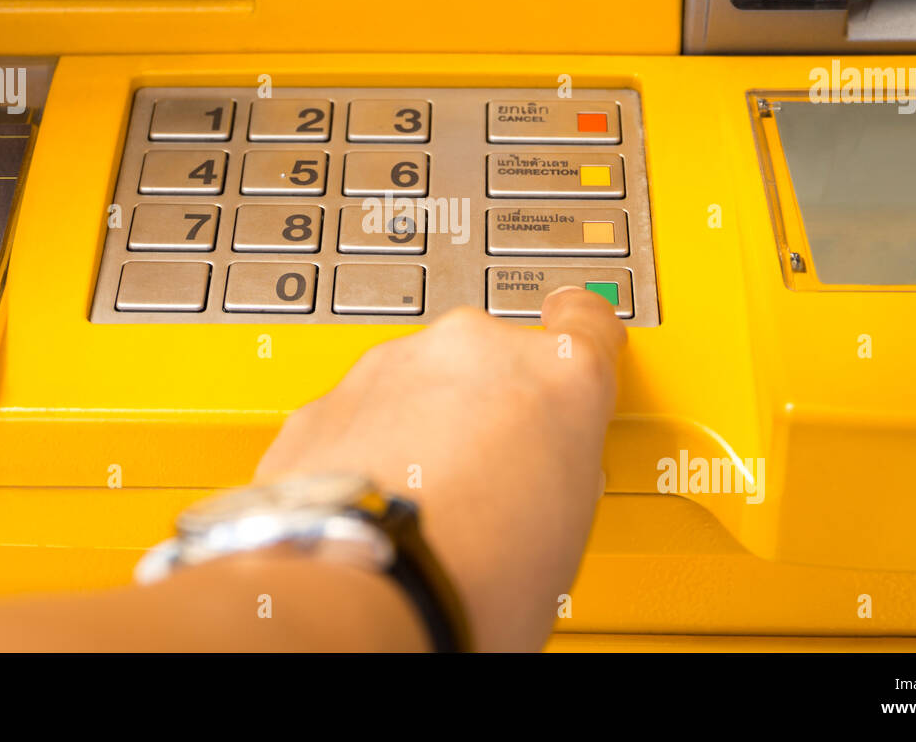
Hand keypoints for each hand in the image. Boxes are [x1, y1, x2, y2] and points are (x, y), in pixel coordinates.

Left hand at [255, 286, 627, 650]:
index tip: (570, 331)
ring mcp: (394, 365)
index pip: (586, 320)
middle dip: (488, 406)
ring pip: (420, 383)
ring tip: (423, 504)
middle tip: (489, 479)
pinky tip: (371, 504)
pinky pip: (359, 415)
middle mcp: (477, 349)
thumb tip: (539, 484)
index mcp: (562, 376)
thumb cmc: (479, 577)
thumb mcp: (568, 532)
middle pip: (492, 361)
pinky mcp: (329, 396)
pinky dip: (364, 448)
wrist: (363, 594)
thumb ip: (558, 471)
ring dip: (422, 425)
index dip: (579, 329)